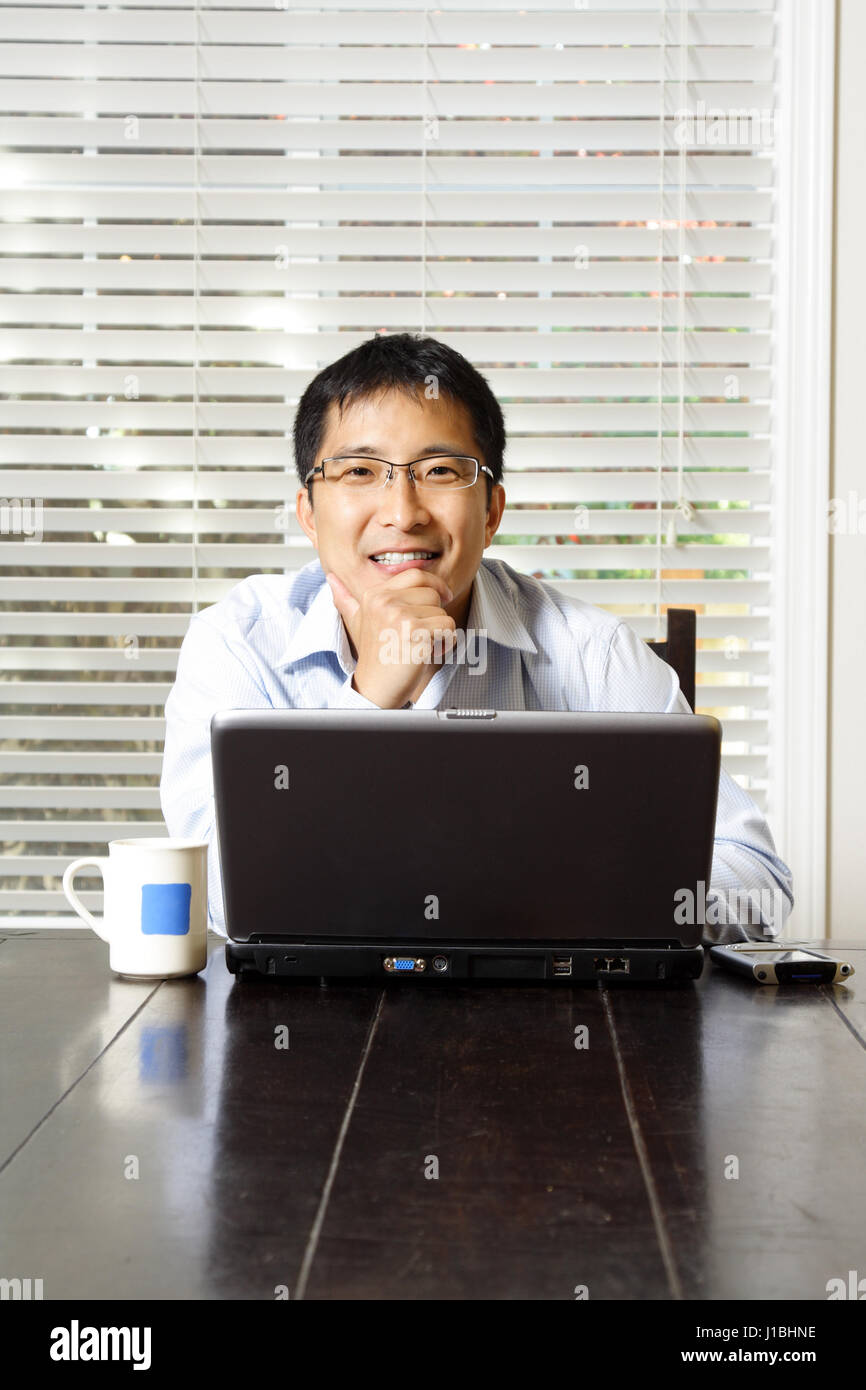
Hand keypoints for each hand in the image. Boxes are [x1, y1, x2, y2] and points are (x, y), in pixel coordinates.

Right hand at [327, 568, 456, 707]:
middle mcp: (385, 601)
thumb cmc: (375, 656)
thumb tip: (330, 578)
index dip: (435, 584)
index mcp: (374, 595)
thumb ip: (346, 600)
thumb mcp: (357, 622)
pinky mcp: (415, 632)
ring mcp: (399, 616)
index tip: (443, 598)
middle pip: (433, 593)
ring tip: (421, 646)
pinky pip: (448, 627)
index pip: (416, 574)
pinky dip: (446, 642)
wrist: (375, 689)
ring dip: (440, 632)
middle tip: (422, 635)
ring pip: (443, 612)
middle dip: (436, 615)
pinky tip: (429, 653)